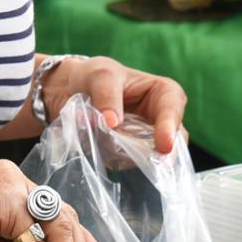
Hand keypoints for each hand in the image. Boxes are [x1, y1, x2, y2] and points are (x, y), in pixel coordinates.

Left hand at [42, 56, 187, 154]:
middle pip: (171, 141)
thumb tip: (112, 123)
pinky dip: (113, 159)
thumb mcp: (99, 76)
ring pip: (147, 157)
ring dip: (128, 155)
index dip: (170, 126)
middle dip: (162, 153)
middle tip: (156, 166)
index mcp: (162, 93)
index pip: (173, 108)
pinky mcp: (127, 156)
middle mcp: (159, 120)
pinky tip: (99, 149)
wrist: (69, 92)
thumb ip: (106, 95)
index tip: (164, 145)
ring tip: (105, 144)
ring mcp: (144, 141)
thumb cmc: (93, 77)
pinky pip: (125, 164)